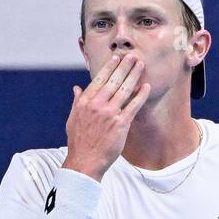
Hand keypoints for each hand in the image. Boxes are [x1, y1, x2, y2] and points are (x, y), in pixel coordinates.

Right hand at [63, 53, 150, 180]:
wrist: (84, 162)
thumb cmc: (78, 142)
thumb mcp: (72, 119)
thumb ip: (77, 102)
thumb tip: (76, 88)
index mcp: (85, 102)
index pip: (99, 79)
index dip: (109, 67)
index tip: (116, 58)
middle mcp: (97, 105)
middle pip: (114, 81)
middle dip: (124, 66)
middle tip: (133, 56)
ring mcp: (109, 114)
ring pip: (124, 90)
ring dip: (134, 75)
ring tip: (141, 65)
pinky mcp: (120, 124)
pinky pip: (133, 106)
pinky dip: (140, 95)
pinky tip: (146, 87)